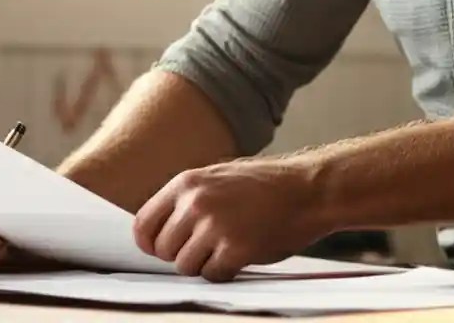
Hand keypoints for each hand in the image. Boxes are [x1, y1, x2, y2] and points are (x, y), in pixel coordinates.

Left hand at [132, 159, 329, 281]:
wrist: (309, 189)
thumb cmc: (267, 187)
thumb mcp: (218, 178)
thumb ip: (188, 200)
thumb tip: (160, 232)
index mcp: (187, 182)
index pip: (144, 224)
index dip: (151, 244)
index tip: (164, 251)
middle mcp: (195, 203)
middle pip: (164, 250)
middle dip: (182, 256)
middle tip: (207, 250)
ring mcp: (214, 226)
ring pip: (185, 266)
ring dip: (204, 265)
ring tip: (227, 250)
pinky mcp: (236, 249)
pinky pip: (213, 275)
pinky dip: (226, 273)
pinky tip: (242, 257)